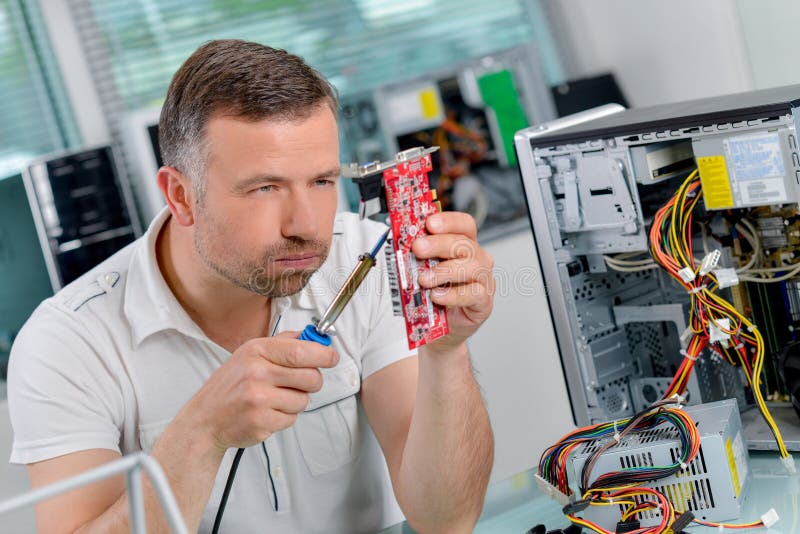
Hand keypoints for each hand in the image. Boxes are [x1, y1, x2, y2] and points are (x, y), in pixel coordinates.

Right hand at [181, 331, 338, 449]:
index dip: (323, 355)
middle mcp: (257, 373)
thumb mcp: (250, 354)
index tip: (332, 357)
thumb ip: (283, 343)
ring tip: (274, 399)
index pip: (301, 351)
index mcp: (257, 351)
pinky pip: (292, 419)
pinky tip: (267, 412)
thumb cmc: (231, 385)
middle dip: (313, 382)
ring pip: (304, 400)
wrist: (205, 418)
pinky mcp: (261, 422)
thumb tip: (316, 336)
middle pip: (311, 377)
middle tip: (299, 382)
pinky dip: (284, 417)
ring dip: (295, 401)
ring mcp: (258, 399)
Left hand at [411, 212, 494, 352]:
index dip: (449, 221)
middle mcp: (478, 259)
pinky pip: (473, 294)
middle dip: (439, 244)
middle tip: (418, 249)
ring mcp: (484, 280)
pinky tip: (437, 295)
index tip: (429, 223)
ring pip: (472, 267)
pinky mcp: (483, 301)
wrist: (442, 327)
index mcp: (464, 245)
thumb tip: (401, 243)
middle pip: (465, 244)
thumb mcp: (424, 270)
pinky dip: (452, 294)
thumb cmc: (434, 294)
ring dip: (444, 271)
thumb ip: (419, 256)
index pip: (464, 224)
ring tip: (424, 279)